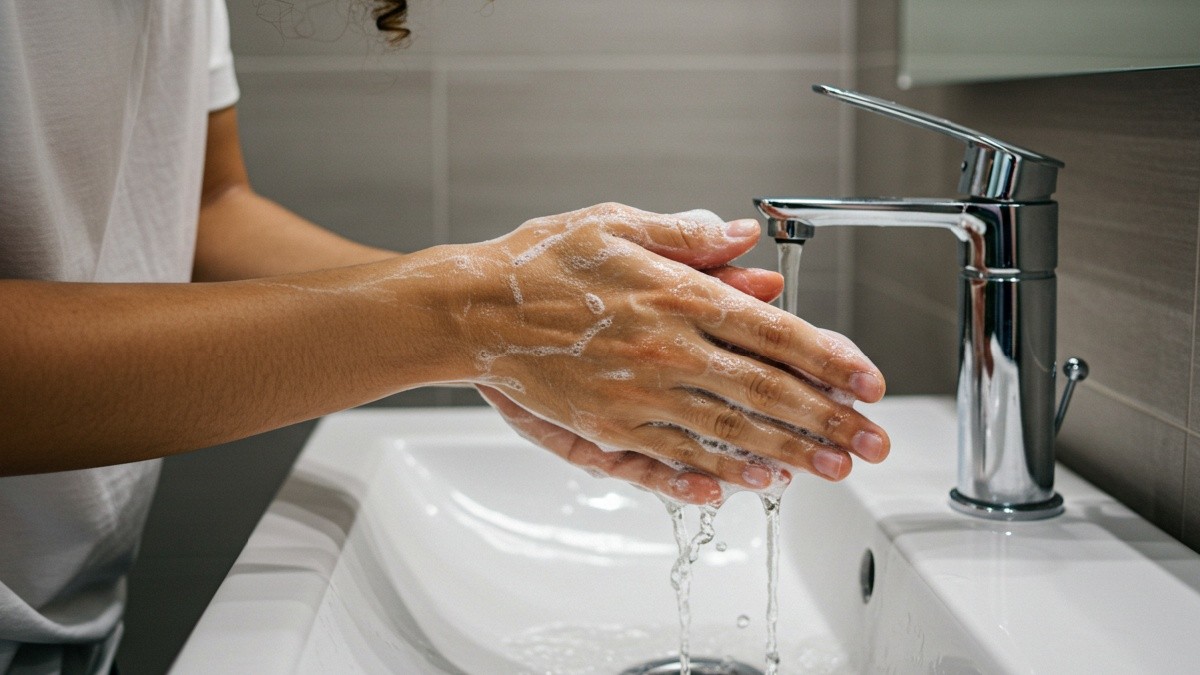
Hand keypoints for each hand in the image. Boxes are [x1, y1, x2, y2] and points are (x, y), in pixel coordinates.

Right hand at [451, 203, 887, 500]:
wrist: (471, 312)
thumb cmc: (541, 264)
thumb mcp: (616, 225)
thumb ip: (687, 235)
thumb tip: (747, 240)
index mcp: (675, 297)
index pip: (772, 333)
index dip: (829, 360)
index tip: (869, 383)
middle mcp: (665, 351)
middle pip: (765, 393)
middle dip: (828, 422)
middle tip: (872, 446)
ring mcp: (637, 397)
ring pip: (728, 433)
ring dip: (787, 454)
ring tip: (831, 471)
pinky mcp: (607, 429)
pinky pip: (673, 459)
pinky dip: (715, 475)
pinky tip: (749, 485)